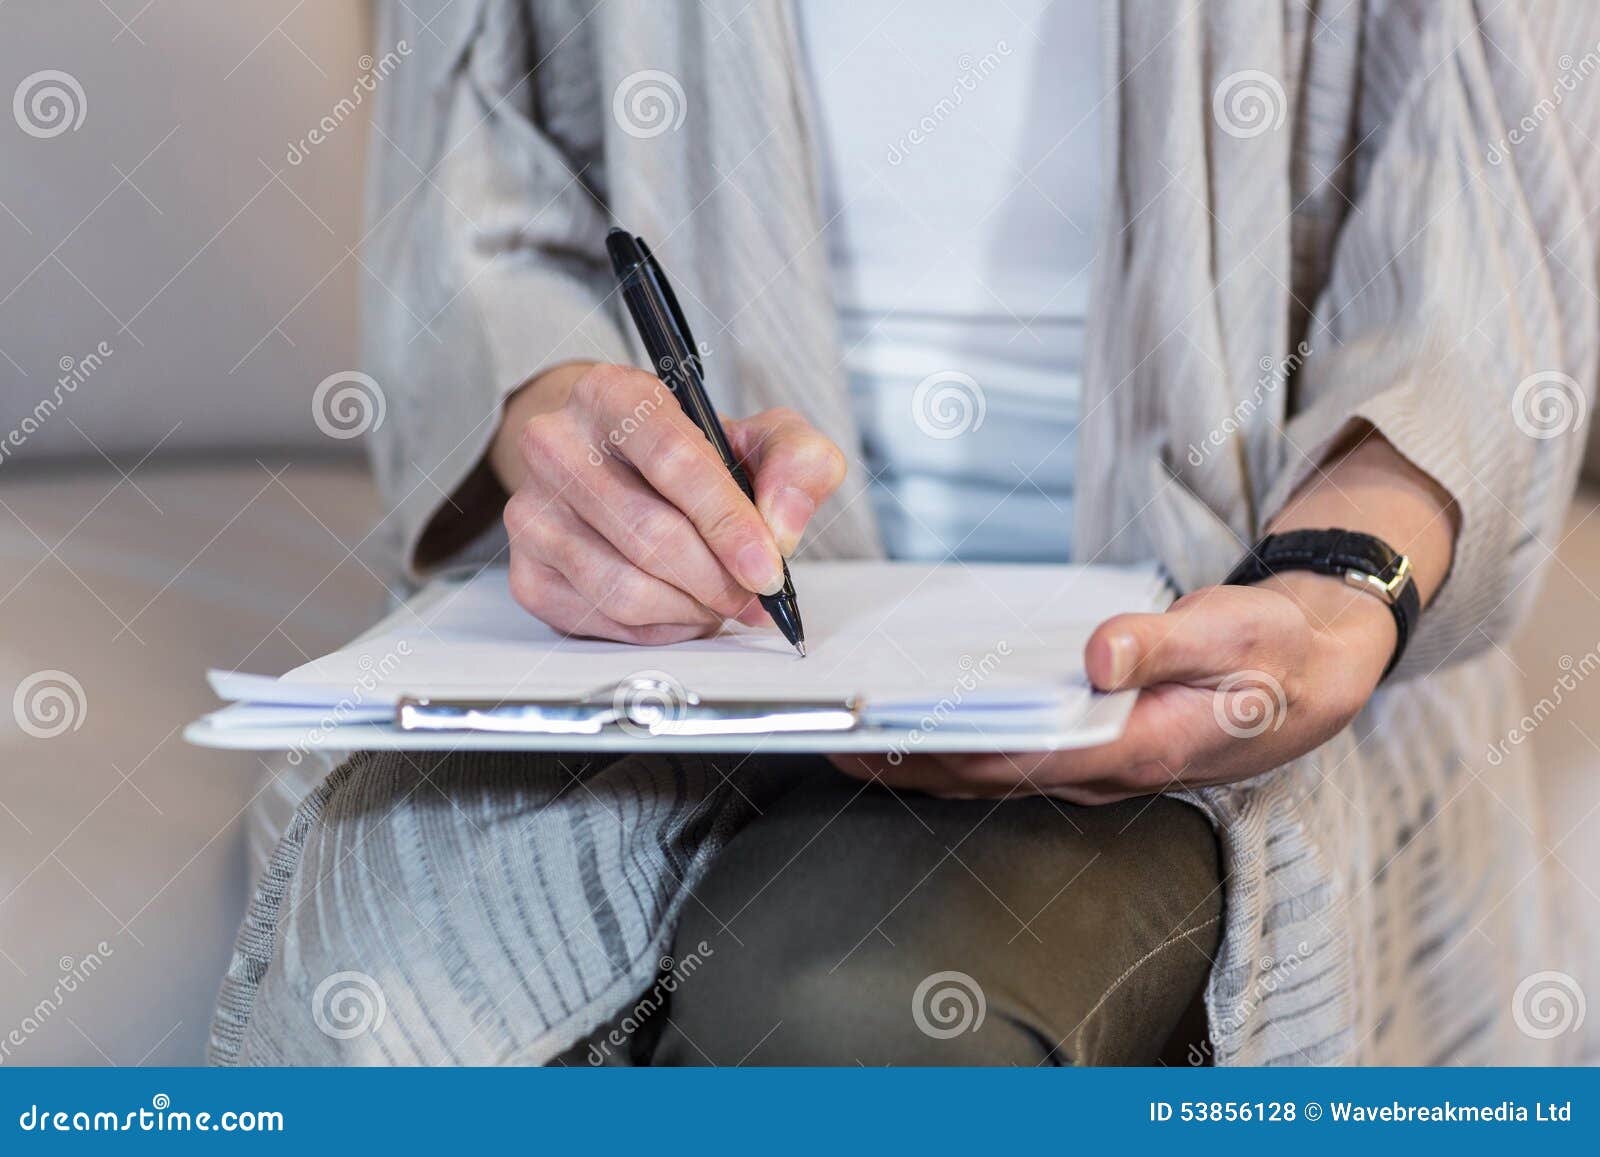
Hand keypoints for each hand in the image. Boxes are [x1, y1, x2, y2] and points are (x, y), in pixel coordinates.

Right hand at [495, 361, 845, 643]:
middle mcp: (556, 446)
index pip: (673, 461)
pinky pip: (602, 622)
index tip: (767, 569)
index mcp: (612, 394)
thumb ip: (797, 463)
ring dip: (691, 608)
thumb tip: (781, 529)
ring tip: (719, 598)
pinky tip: (680, 607)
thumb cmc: (690, 452)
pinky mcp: (525, 573)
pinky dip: (658, 628)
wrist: (617, 464)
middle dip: (718, 579)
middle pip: (650, 535)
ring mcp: (531, 513)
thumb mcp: (760, 437)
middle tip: (753, 594)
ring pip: (624, 589)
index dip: (728, 524)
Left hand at [831, 572, 1397, 803]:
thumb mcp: (1237, 635)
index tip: (882, 736)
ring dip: (925, 756)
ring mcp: (1094, 764)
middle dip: (912, 761)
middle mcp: (1105, 769)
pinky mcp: (1090, 748)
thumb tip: (1099, 654)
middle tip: (832, 736)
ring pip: (994, 770)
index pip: (1021, 758)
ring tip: (853, 733)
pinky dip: (960, 741)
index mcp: (1136, 748)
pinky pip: (1012, 753)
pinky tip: (921, 719)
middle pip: (989, 774)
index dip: (948, 751)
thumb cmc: (1274, 656)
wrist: (1311, 679)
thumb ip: (1165, 643)